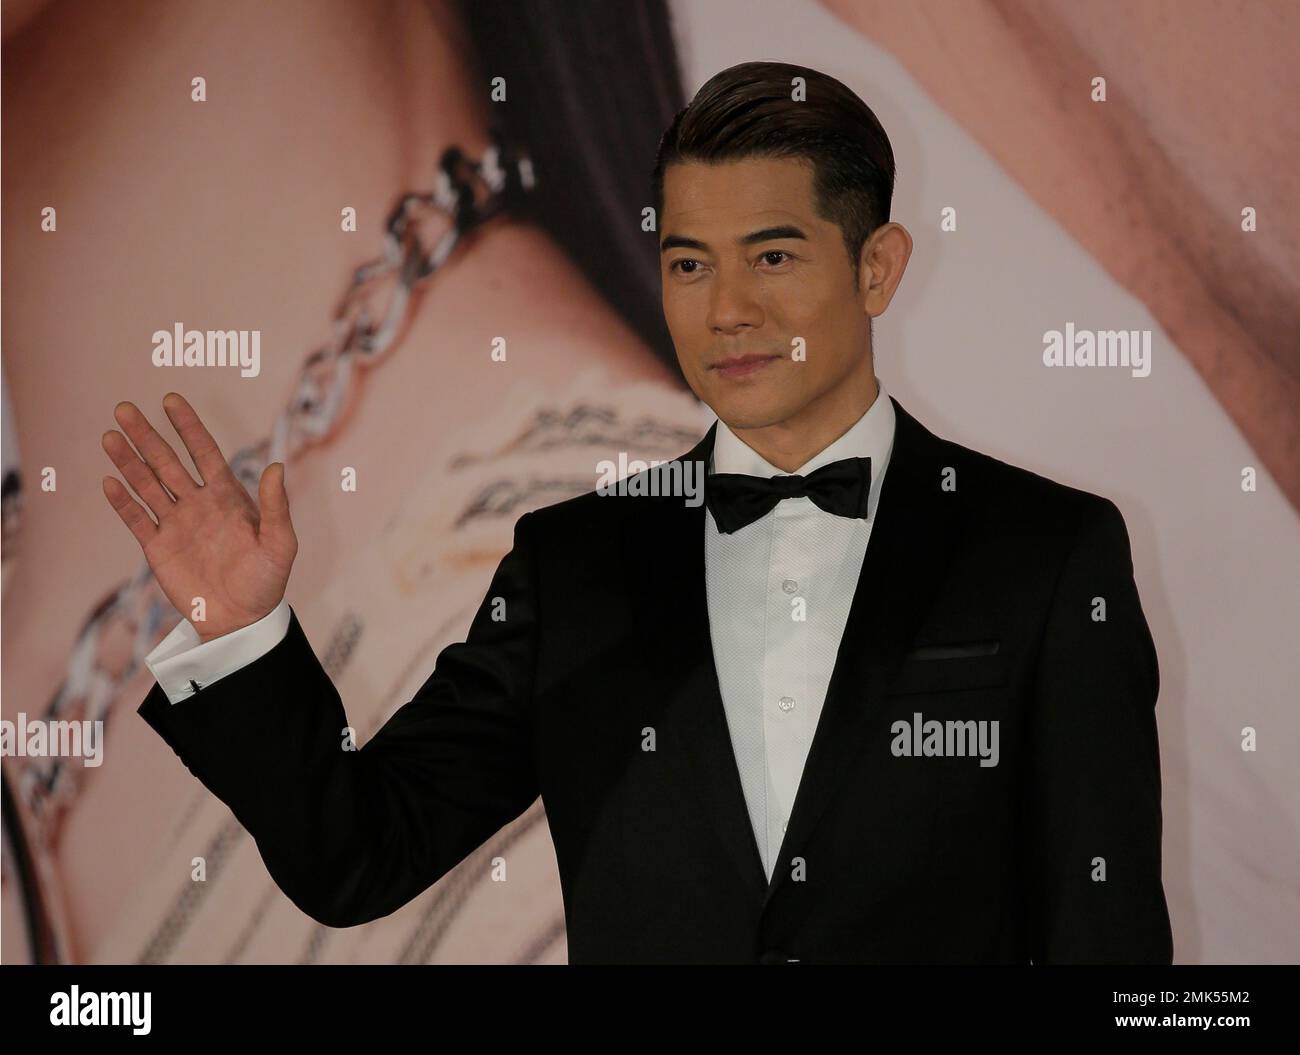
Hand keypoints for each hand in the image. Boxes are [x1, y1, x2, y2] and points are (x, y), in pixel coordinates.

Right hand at [101, 393, 297, 642]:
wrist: (241, 618)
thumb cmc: (267, 581)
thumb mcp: (280, 543)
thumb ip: (277, 506)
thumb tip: (277, 466)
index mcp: (228, 496)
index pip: (203, 452)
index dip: (188, 427)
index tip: (170, 400)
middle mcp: (198, 503)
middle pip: (166, 462)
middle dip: (146, 435)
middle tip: (124, 408)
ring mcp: (176, 523)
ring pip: (147, 485)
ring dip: (128, 461)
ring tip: (109, 437)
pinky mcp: (159, 547)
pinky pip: (137, 519)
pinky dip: (123, 501)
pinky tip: (109, 481)